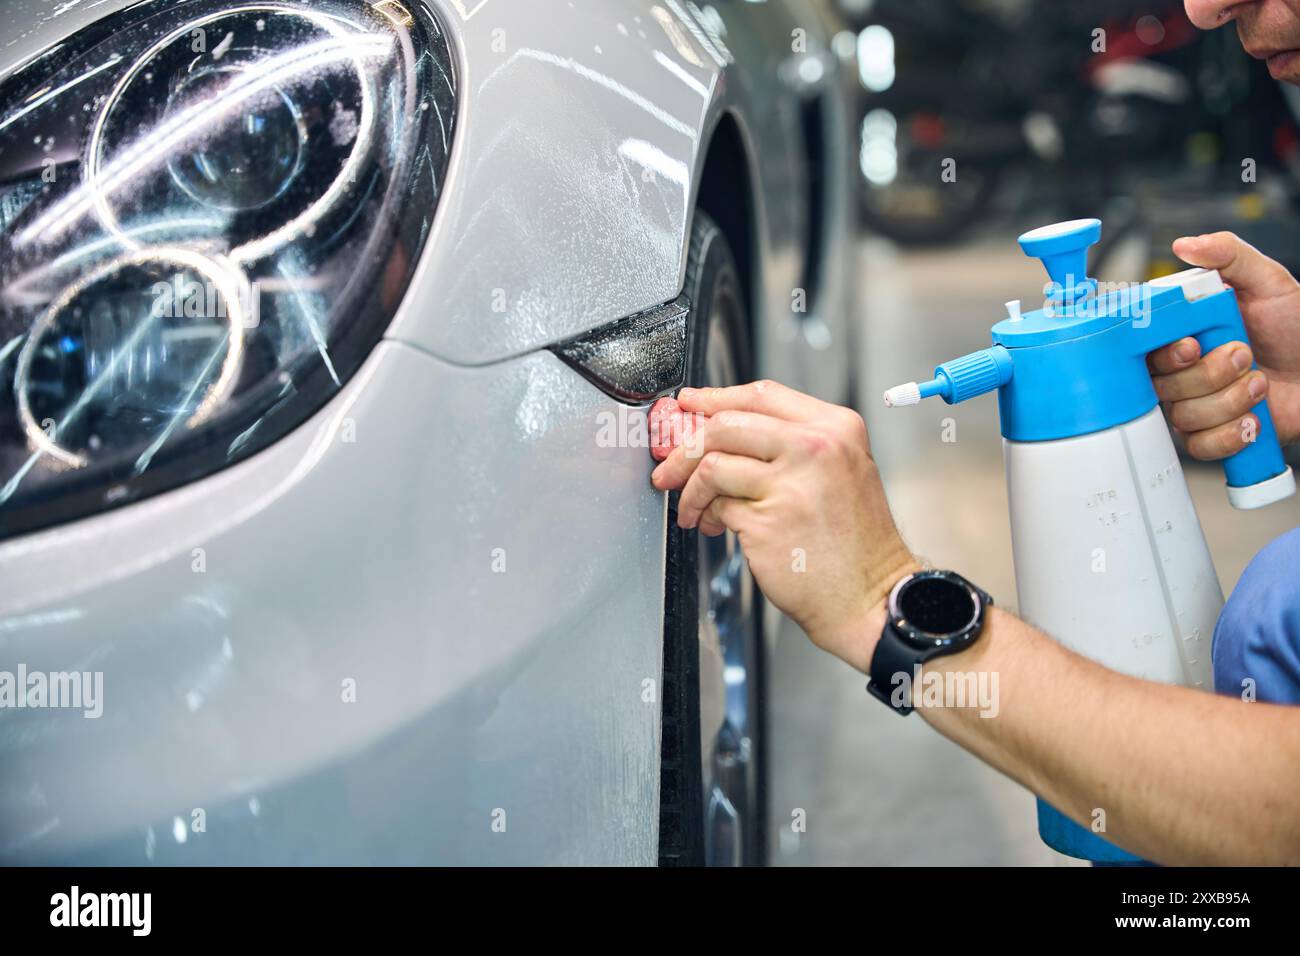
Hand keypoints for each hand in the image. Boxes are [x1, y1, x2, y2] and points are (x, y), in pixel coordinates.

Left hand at [649, 381, 919, 671]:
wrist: (871, 595)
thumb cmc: (853, 541)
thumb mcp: (839, 470)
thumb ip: (789, 444)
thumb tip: (719, 431)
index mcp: (835, 427)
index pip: (761, 395)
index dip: (715, 398)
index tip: (689, 405)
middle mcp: (815, 447)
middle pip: (726, 425)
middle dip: (686, 447)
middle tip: (670, 467)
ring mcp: (791, 483)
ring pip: (712, 464)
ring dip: (690, 489)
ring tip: (692, 508)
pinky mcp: (766, 520)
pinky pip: (716, 505)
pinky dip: (703, 514)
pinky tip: (711, 525)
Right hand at [1147, 232, 1299, 458]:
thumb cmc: (1297, 329)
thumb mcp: (1269, 282)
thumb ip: (1229, 255)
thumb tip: (1185, 244)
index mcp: (1183, 336)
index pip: (1145, 350)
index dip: (1166, 352)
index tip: (1193, 345)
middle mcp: (1181, 373)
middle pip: (1162, 386)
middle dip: (1209, 374)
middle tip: (1244, 355)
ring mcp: (1193, 406)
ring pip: (1184, 416)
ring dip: (1229, 402)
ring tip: (1260, 384)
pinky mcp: (1211, 437)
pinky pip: (1200, 446)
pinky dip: (1230, 434)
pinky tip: (1253, 418)